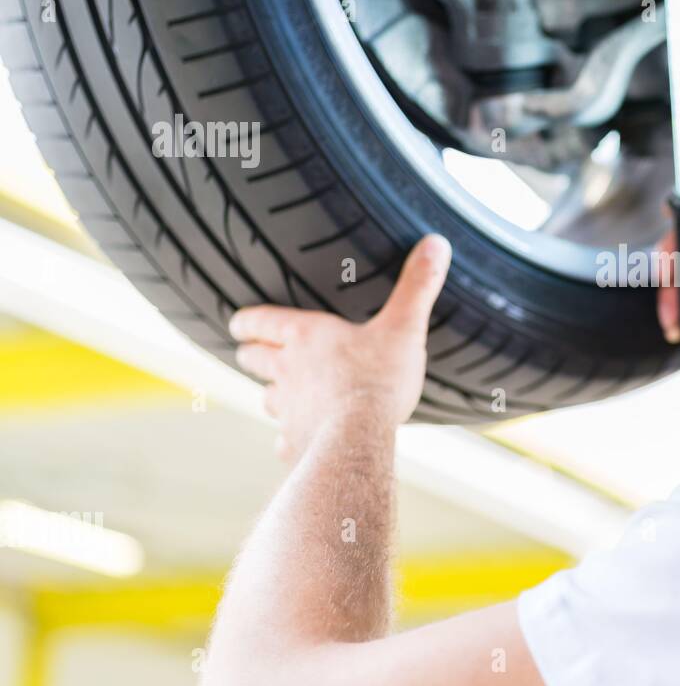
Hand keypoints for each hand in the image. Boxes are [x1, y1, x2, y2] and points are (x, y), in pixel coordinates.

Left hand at [229, 235, 451, 463]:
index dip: (248, 321)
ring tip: (279, 397)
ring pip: (269, 400)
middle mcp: (288, 371)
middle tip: (248, 353)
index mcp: (306, 337)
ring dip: (273, 395)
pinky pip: (286, 441)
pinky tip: (301, 441)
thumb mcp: (405, 326)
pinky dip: (292, 438)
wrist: (359, 440)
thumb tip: (436, 243)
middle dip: (252, 355)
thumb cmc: (378, 380)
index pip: (262, 322)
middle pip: (256, 360)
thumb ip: (417, 286)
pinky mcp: (295, 443)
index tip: (238, 324)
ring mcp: (288, 410)